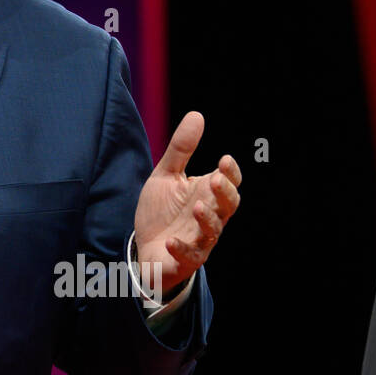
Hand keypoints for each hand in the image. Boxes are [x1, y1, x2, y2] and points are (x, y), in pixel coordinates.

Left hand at [133, 111, 241, 294]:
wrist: (144, 247)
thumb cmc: (162, 211)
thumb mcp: (166, 176)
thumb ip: (181, 149)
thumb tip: (197, 115)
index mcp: (207, 196)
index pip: (228, 184)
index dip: (230, 173)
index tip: (224, 159)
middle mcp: (209, 218)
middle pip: (227, 207)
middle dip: (223, 195)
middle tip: (215, 180)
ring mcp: (198, 240)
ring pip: (212, 233)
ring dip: (207, 221)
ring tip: (198, 206)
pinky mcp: (184, 260)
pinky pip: (188, 257)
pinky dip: (181, 250)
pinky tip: (172, 241)